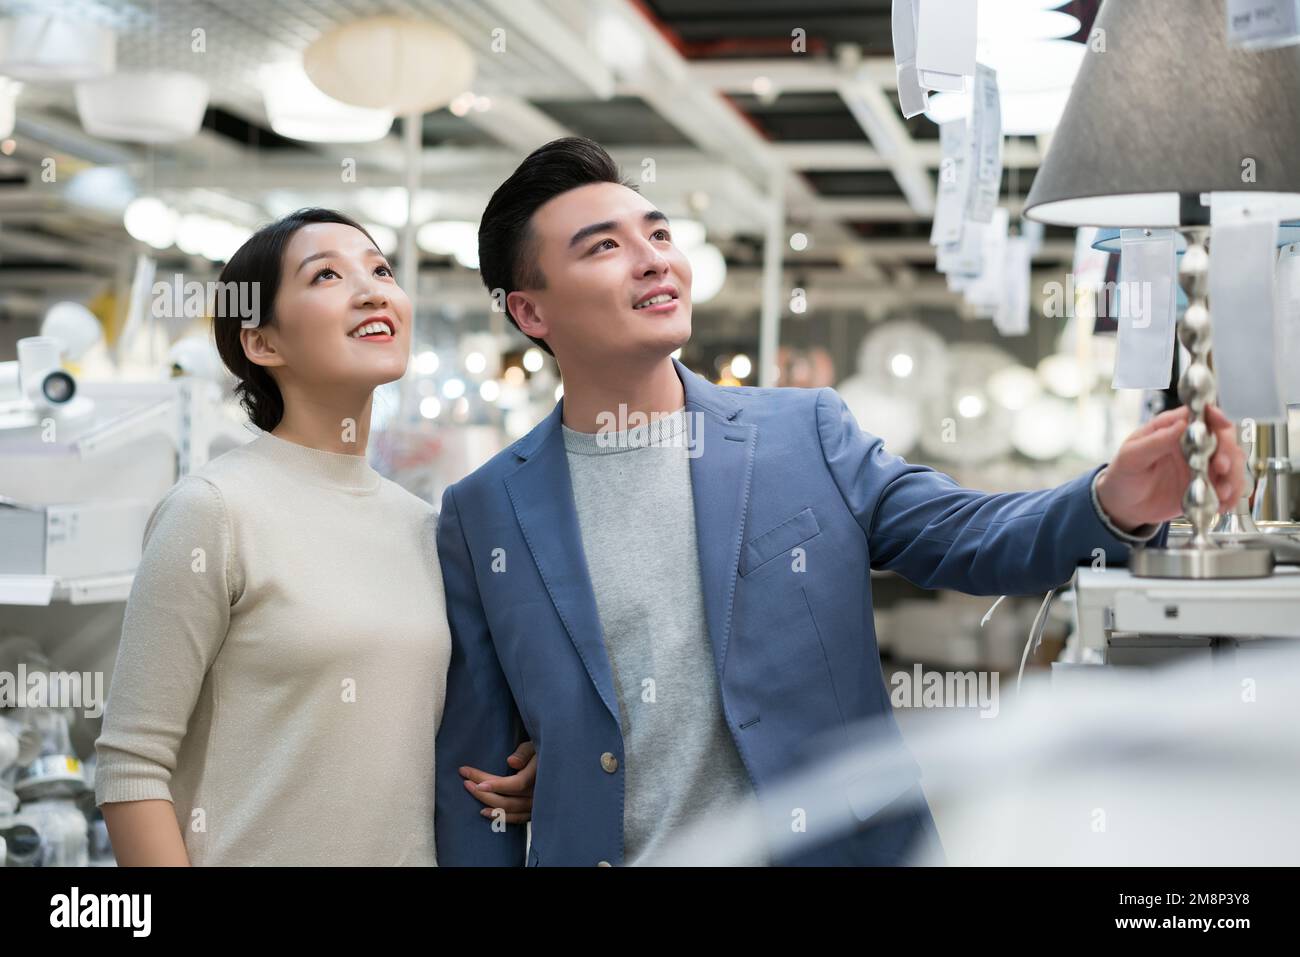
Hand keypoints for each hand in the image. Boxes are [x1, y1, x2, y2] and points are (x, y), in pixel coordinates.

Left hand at [459, 741, 536, 824]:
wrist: (554, 764)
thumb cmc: (542, 750)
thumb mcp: (535, 745)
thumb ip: (524, 752)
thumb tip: (511, 762)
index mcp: (539, 775)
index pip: (516, 784)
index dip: (496, 785)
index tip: (474, 780)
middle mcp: (539, 794)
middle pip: (508, 799)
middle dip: (483, 792)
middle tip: (465, 781)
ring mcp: (537, 805)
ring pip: (509, 810)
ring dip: (488, 803)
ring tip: (471, 791)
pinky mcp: (534, 811)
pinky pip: (516, 818)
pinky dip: (500, 817)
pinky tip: (485, 812)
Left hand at [1095, 404, 1246, 531]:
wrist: (1123, 506)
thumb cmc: (1124, 474)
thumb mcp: (1132, 456)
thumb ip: (1155, 441)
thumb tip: (1181, 424)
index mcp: (1173, 429)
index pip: (1201, 416)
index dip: (1215, 417)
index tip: (1222, 424)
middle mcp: (1193, 445)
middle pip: (1223, 440)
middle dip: (1228, 452)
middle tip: (1220, 467)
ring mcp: (1202, 466)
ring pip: (1231, 465)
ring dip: (1232, 477)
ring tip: (1223, 492)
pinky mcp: (1205, 487)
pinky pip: (1226, 489)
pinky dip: (1230, 496)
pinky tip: (1224, 505)